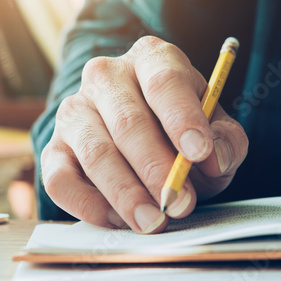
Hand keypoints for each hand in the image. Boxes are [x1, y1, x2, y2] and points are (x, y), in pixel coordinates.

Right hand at [40, 36, 247, 233]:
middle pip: (128, 121)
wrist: (148, 143)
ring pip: (95, 152)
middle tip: (181, 203)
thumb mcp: (217, 131)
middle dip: (157, 168)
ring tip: (154, 221)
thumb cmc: (185, 133)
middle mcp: (107, 76)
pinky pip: (60, 180)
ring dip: (126, 193)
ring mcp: (75, 110)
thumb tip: (216, 157)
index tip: (198, 153)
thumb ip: (226, 141)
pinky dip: (90, 205)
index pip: (164, 80)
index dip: (182, 117)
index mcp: (152, 58)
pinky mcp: (54, 149)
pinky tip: (120, 220)